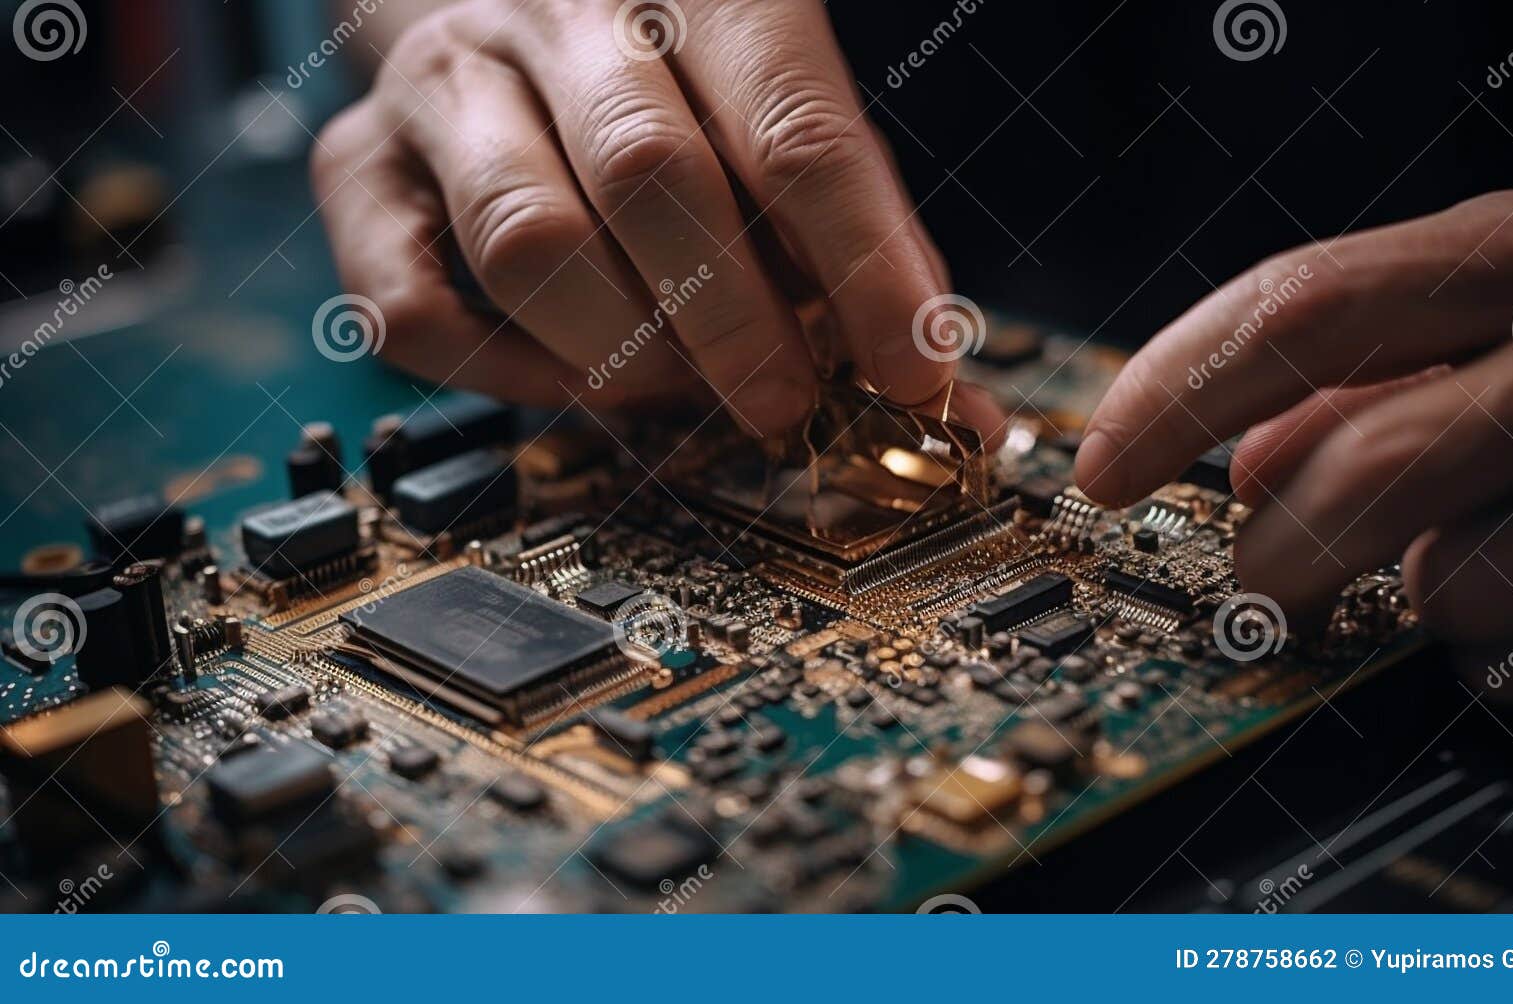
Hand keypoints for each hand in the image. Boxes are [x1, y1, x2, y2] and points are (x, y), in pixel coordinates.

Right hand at [310, 0, 954, 436]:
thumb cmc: (667, 80)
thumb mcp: (775, 116)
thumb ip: (857, 244)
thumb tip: (952, 403)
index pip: (796, 129)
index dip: (867, 269)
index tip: (913, 376)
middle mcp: (557, 14)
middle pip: (653, 179)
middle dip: (737, 325)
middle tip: (783, 401)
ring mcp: (446, 86)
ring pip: (528, 244)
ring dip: (624, 351)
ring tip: (680, 380)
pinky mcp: (357, 168)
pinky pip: (418, 311)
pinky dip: (512, 376)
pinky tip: (573, 373)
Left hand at [1073, 188, 1512, 649]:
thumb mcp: (1512, 322)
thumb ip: (1377, 369)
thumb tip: (1247, 460)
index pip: (1302, 306)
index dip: (1176, 392)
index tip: (1097, 469)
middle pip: (1359, 457)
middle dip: (1272, 548)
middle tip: (1250, 585)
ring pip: (1448, 580)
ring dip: (1414, 602)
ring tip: (1455, 576)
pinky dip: (1510, 657)